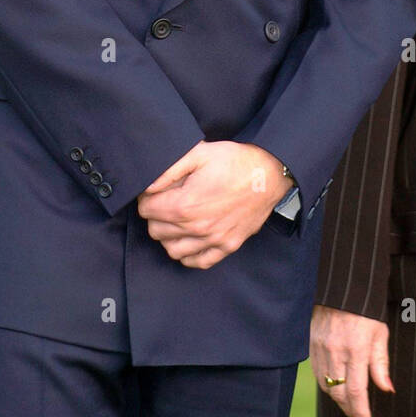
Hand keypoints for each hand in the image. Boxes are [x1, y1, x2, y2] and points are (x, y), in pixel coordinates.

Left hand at [138, 141, 291, 268]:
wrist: (269, 173)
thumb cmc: (234, 161)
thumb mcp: (198, 154)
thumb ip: (168, 170)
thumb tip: (146, 186)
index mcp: (185, 204)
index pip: (147, 210)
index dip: (147, 198)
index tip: (155, 191)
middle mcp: (197, 227)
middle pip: (156, 231)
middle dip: (155, 216)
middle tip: (165, 202)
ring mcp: (214, 239)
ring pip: (172, 250)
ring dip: (168, 236)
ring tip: (175, 220)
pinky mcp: (228, 246)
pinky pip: (198, 262)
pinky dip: (188, 254)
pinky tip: (189, 239)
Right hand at [310, 304, 393, 416]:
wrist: (342, 288)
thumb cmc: (366, 311)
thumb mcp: (380, 334)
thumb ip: (381, 364)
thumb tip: (386, 389)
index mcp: (356, 348)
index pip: (356, 392)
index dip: (361, 413)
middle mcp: (335, 350)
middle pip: (339, 393)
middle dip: (349, 409)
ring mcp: (319, 347)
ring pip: (325, 386)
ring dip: (338, 398)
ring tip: (349, 402)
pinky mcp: (309, 343)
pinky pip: (316, 372)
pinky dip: (327, 383)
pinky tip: (336, 383)